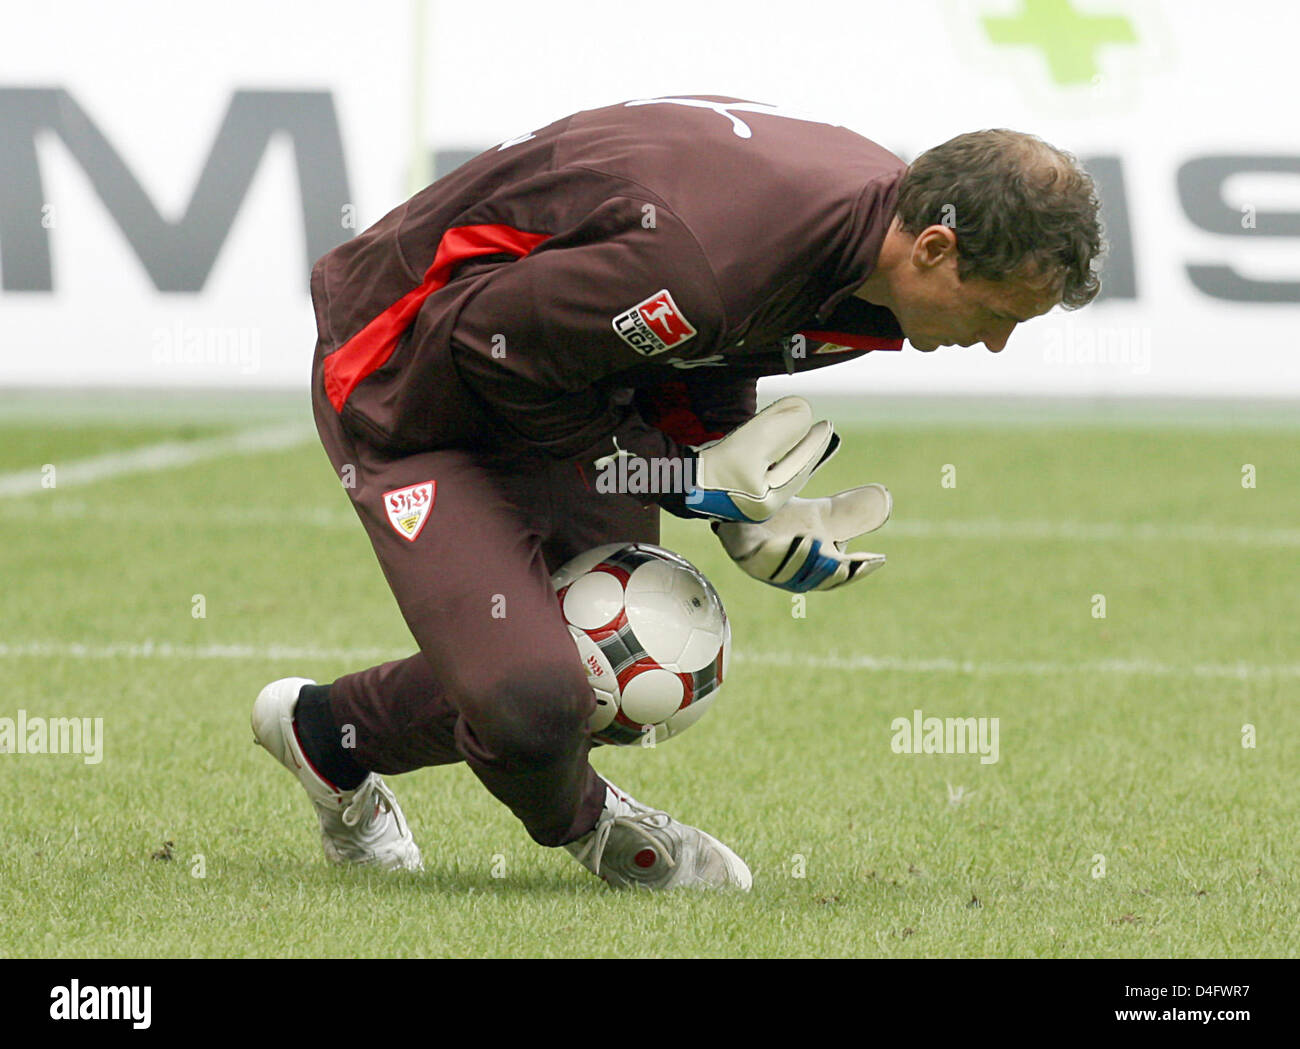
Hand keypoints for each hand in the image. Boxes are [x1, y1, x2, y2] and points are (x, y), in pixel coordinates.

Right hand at [682, 396, 836, 521]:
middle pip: (790, 472)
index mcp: (767, 503)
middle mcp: (759, 509)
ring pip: (777, 472)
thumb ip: (781, 427)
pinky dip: (773, 456)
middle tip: (822, 428)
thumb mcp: (752, 441)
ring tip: (803, 434)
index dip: (813, 443)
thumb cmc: (713, 463)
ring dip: (790, 452)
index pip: (797, 467)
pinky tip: (777, 447)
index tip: (826, 424)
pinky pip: (763, 472)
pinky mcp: (733, 493)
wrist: (674, 477)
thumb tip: (805, 412)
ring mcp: (745, 503)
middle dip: (805, 449)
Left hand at [713, 484, 890, 591]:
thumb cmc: (787, 520)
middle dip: (829, 573)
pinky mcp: (744, 554)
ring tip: (813, 543)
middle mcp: (792, 572)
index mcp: (815, 567)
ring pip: (786, 570)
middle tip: (844, 564)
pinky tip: (789, 539)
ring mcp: (766, 566)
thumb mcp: (824, 514)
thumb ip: (852, 511)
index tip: (877, 559)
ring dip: (801, 560)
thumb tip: (886, 498)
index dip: (859, 570)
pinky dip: (775, 552)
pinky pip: (760, 556)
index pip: (840, 576)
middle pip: (814, 579)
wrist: (744, 510)